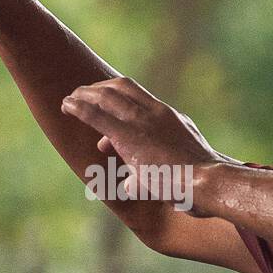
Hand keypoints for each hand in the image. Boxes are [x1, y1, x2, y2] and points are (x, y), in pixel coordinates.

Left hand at [61, 77, 226, 215]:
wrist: (206, 182)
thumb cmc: (196, 183)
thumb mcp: (176, 171)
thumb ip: (151, 174)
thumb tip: (130, 185)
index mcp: (169, 118)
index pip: (140, 96)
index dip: (117, 97)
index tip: (103, 106)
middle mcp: (156, 113)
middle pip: (122, 87)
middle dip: (98, 90)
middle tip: (82, 95)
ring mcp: (143, 121)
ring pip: (107, 96)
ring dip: (85, 95)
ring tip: (69, 100)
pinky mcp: (128, 136)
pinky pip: (98, 115)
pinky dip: (80, 108)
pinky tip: (66, 106)